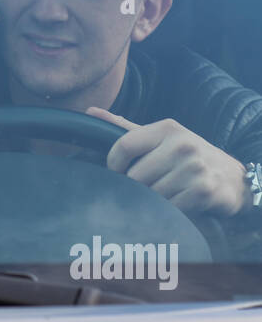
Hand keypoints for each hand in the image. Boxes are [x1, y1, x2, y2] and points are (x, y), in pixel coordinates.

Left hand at [86, 106, 247, 217]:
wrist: (231, 177)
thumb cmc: (188, 155)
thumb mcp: (161, 137)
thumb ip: (124, 128)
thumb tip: (90, 111)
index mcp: (167, 128)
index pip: (123, 146)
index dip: (113, 164)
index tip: (117, 171)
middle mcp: (181, 145)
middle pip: (135, 176)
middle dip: (136, 185)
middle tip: (149, 184)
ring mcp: (194, 168)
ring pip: (150, 194)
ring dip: (153, 199)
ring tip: (167, 190)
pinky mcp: (203, 191)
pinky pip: (168, 208)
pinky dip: (169, 209)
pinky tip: (179, 200)